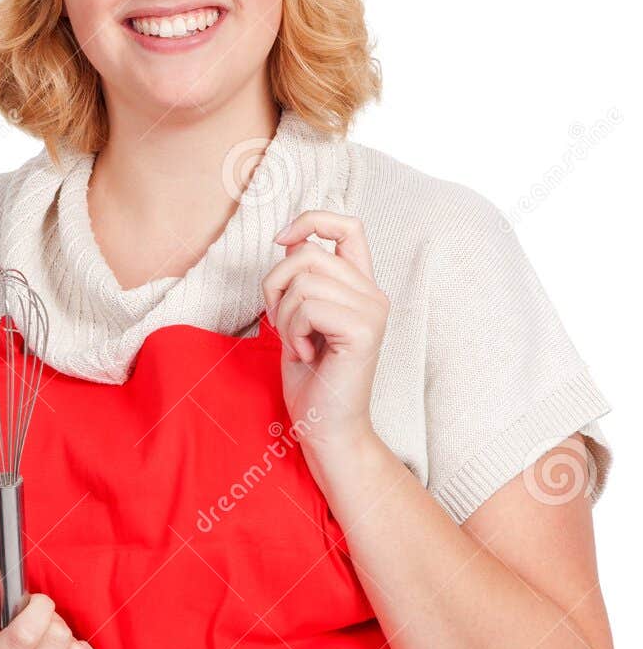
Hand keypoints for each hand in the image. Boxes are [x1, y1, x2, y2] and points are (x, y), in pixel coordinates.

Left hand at [262, 210, 388, 457]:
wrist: (326, 428)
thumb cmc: (311, 379)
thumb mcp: (299, 319)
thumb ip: (302, 281)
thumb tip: (288, 242)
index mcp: (360, 287)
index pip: (348, 225)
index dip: (312, 220)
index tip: (281, 240)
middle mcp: (373, 294)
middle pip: (308, 253)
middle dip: (275, 286)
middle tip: (281, 323)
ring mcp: (372, 311)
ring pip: (303, 281)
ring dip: (283, 316)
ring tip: (297, 344)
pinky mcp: (363, 330)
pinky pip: (308, 307)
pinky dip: (292, 332)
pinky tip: (306, 355)